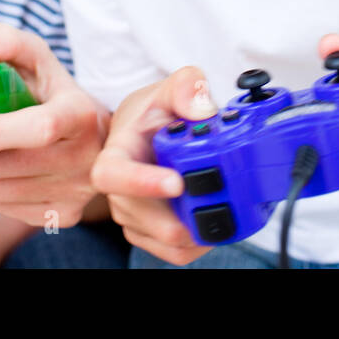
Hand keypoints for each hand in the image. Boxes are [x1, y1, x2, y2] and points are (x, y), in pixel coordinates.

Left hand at [0, 23, 109, 227]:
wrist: (99, 139)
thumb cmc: (57, 96)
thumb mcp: (40, 61)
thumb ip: (8, 42)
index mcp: (81, 113)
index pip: (37, 128)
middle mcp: (86, 156)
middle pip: (5, 166)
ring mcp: (77, 190)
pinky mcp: (65, 214)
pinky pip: (5, 208)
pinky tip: (8, 170)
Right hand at [90, 67, 216, 265]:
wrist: (149, 132)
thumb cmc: (154, 112)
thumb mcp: (169, 89)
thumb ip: (185, 86)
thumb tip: (202, 108)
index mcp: (117, 153)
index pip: (112, 174)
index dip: (142, 183)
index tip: (178, 182)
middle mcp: (120, 191)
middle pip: (145, 216)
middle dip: (184, 214)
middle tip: (223, 198)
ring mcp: (135, 215)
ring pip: (164, 239)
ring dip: (197, 227)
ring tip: (226, 202)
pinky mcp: (152, 233)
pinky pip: (176, 252)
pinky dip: (200, 242)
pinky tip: (218, 219)